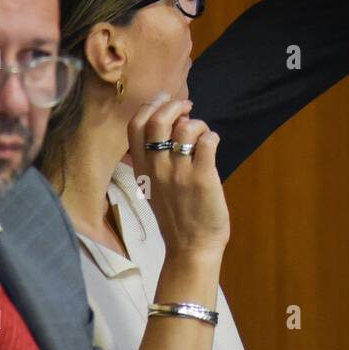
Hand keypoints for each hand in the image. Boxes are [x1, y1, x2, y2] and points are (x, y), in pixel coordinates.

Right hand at [125, 94, 230, 262]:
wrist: (191, 248)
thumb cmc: (176, 216)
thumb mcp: (152, 188)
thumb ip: (152, 160)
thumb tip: (166, 127)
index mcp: (142, 170)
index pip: (135, 127)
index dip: (150, 106)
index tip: (165, 101)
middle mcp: (157, 169)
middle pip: (157, 121)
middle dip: (174, 106)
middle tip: (188, 108)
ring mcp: (179, 173)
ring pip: (186, 128)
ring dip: (198, 123)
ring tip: (203, 134)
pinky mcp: (203, 178)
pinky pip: (207, 142)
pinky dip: (212, 136)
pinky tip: (213, 143)